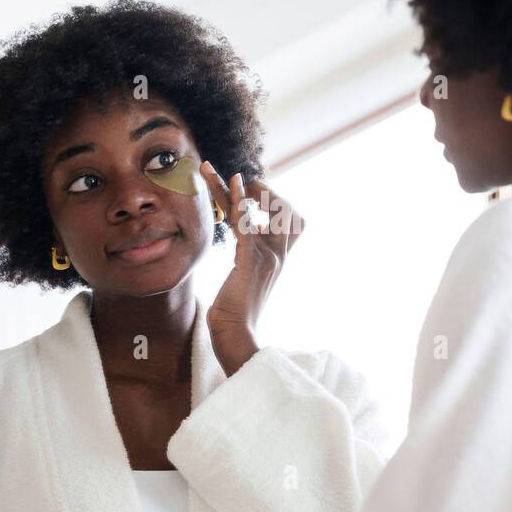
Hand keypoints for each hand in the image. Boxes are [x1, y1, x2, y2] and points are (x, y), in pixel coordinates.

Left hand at [200, 160, 305, 374]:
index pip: (285, 218)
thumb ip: (246, 253)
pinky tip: (233, 182)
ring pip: (263, 211)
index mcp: (278, 257)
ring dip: (241, 188)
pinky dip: (240, 200)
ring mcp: (268, 255)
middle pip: (282, 209)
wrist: (235, 335)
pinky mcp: (252, 259)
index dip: (269, 201)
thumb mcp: (244, 275)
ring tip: (226, 176)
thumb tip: (239, 237)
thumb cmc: (234, 312)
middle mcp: (278, 253)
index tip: (242, 191)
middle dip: (262, 190)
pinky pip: (249, 222)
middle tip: (237, 182)